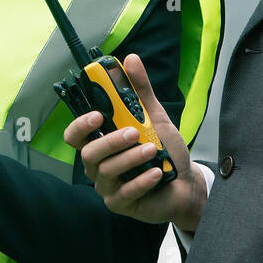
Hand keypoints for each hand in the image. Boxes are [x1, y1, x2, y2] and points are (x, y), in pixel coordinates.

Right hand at [62, 53, 206, 229]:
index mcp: (101, 142)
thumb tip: (130, 59)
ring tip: (153, 150)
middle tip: (134, 132)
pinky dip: (142, 181)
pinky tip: (157, 173)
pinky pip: (125, 193)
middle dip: (111, 142)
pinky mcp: (120, 204)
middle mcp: (98, 165)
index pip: (76, 135)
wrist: (186, 183)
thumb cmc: (165, 152)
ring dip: (131, 158)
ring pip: (107, 172)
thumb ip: (140, 91)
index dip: (81, 125)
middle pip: (89, 154)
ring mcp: (108, 186)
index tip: (97, 114)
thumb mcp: (154, 118)